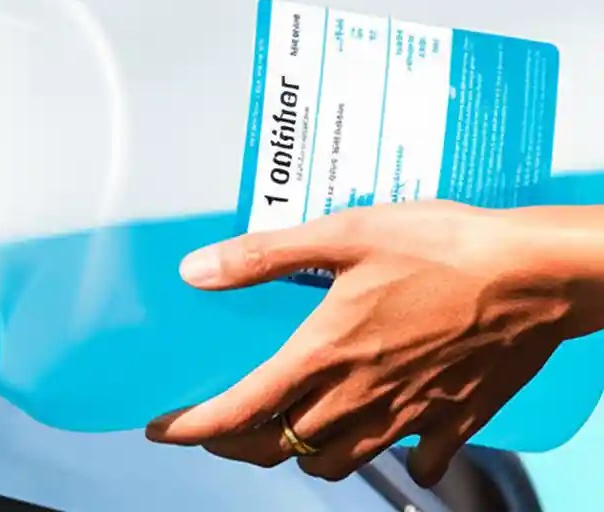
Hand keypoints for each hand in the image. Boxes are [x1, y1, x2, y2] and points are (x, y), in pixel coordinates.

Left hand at [144, 200, 589, 486]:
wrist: (536, 275)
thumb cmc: (441, 247)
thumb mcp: (343, 234)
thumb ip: (264, 256)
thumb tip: (196, 271)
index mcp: (324, 354)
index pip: (240, 410)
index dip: (194, 428)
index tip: (162, 431)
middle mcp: (359, 397)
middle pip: (280, 445)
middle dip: (238, 443)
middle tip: (219, 426)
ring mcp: (408, 416)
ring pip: (336, 462)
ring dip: (302, 452)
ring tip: (288, 428)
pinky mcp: (454, 421)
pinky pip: (415, 462)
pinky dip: (392, 458)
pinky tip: (387, 437)